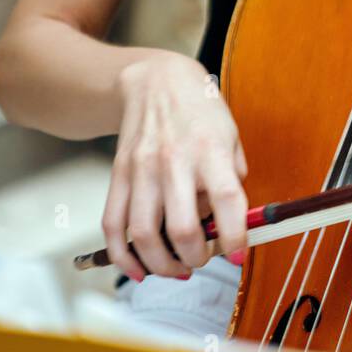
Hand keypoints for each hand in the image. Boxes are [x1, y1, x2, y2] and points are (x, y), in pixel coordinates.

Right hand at [101, 52, 249, 279]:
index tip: (239, 256)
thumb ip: (232, 181)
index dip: (234, 235)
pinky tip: (139, 269)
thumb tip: (227, 225)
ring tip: (177, 269)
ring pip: (144, 235)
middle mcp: (174, 161)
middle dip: (196, 258)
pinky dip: (123, 256)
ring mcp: (141, 170)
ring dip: (162, 265)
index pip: (226, 200)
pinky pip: (113, 225)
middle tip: (202, 259)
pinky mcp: (118, 176)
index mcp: (211, 151)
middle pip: (182, 228)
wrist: (155, 81)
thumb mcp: (231, 138)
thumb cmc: (200, 112)